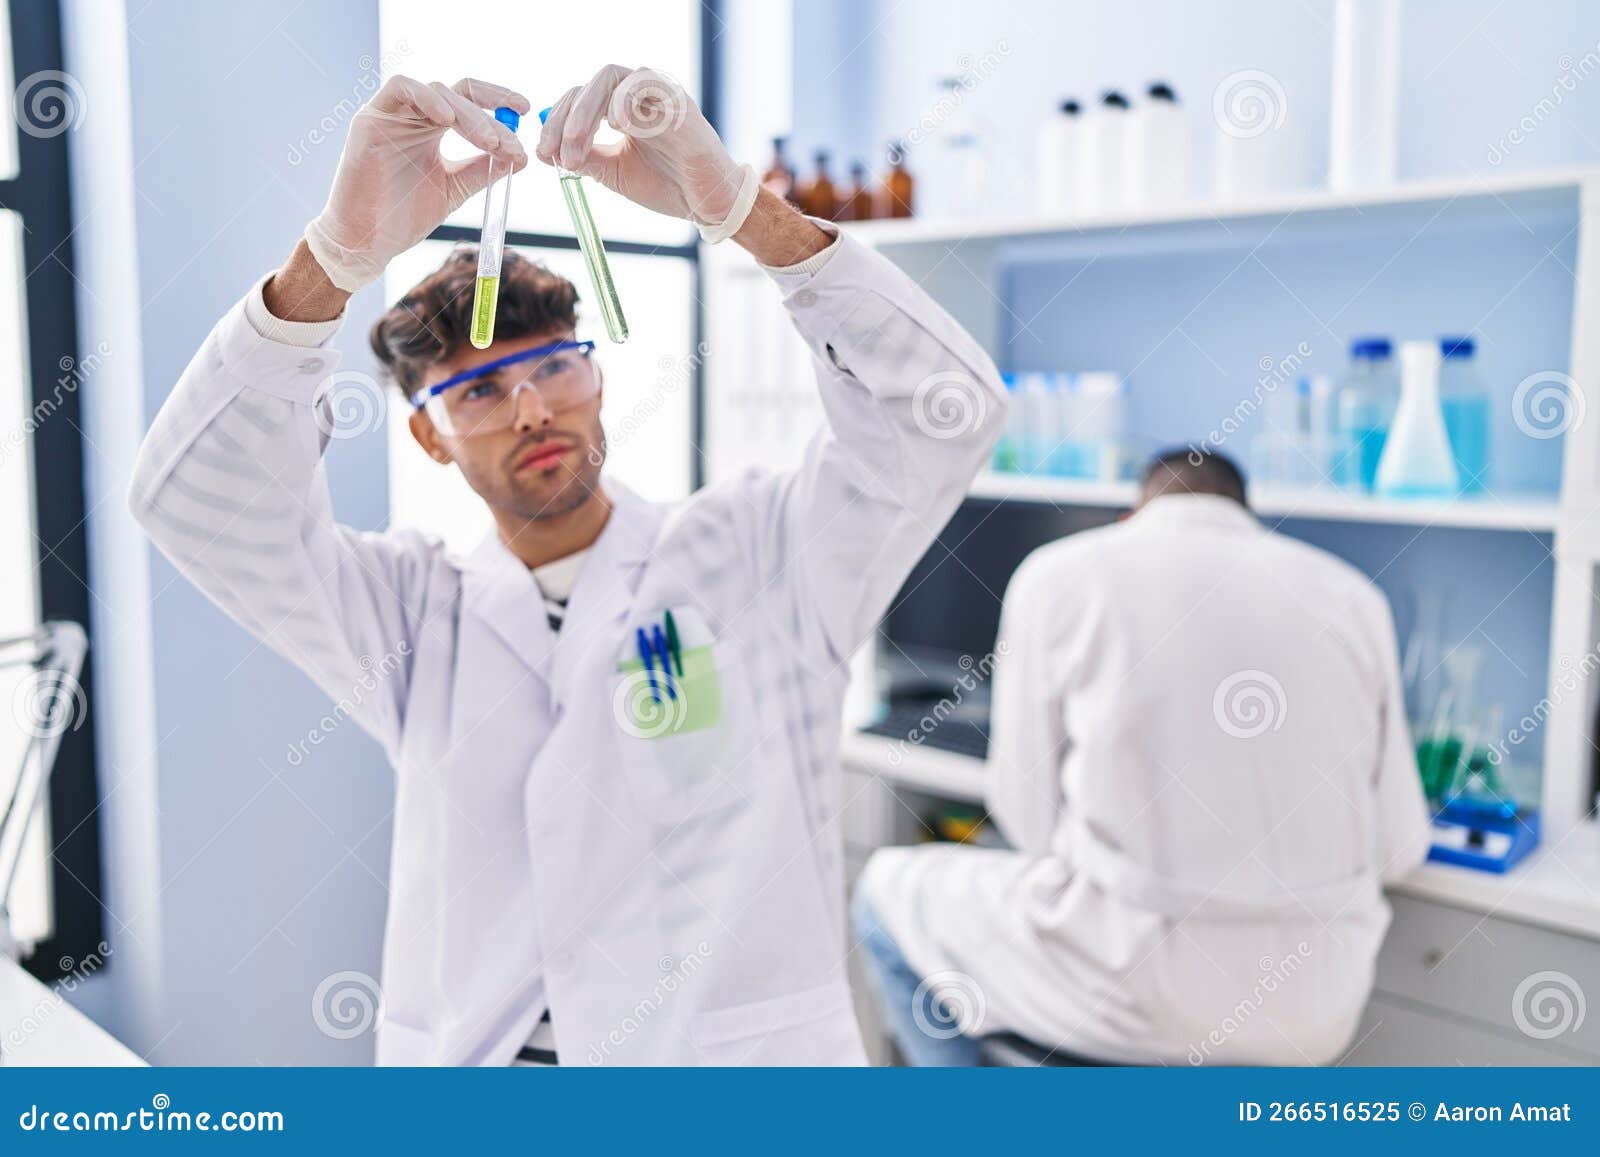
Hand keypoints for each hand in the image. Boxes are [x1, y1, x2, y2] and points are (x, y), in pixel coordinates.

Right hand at [303, 76, 529, 292]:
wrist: (369, 242)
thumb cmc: (404, 216)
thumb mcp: (455, 189)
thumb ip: (483, 169)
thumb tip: (522, 156)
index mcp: (431, 129)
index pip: (469, 99)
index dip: (498, 100)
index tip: (526, 110)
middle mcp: (412, 116)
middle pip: (459, 94)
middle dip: (489, 118)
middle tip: (508, 143)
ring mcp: (391, 115)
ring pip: (436, 92)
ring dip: (468, 113)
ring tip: (488, 142)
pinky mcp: (370, 119)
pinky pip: (400, 88)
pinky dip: (428, 98)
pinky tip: (448, 119)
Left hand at [536, 66, 752, 233]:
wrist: (707, 203)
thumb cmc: (667, 185)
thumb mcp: (613, 173)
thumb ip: (585, 158)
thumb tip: (549, 151)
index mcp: (619, 108)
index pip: (576, 99)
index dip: (555, 123)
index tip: (544, 153)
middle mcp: (635, 95)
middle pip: (586, 86)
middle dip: (564, 121)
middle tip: (559, 154)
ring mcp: (656, 93)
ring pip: (608, 77)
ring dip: (585, 111)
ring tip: (580, 147)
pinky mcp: (676, 100)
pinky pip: (643, 82)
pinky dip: (622, 101)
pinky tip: (616, 128)